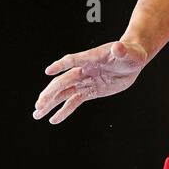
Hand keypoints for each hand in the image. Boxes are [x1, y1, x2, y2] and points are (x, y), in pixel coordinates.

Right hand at [33, 40, 148, 123]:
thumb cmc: (131, 53)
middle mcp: (83, 70)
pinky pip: (73, 102)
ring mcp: (85, 82)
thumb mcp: (129, 53)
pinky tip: (53, 120)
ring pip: (64, 93)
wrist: (132, 60)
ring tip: (37, 114)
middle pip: (63, 82)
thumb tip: (117, 47)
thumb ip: (121, 51)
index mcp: (90, 58)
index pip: (72, 61)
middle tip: (39, 105)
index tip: (48, 71)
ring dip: (50, 103)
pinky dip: (64, 111)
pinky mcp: (90, 91)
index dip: (61, 65)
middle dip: (50, 93)